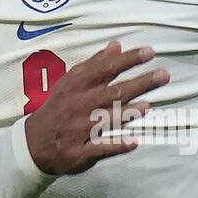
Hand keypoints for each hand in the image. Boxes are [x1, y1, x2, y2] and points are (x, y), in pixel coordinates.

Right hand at [25, 39, 169, 174]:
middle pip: (113, 92)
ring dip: (127, 112)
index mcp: (77, 86)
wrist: (34, 143)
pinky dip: (116, 145)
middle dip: (139, 83)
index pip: (105, 69)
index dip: (128, 60)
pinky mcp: (80, 152)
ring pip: (107, 119)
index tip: (149, 52)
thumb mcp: (71, 82)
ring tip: (147, 106)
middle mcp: (79, 105)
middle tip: (163, 75)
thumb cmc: (60, 108)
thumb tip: (117, 45)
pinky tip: (134, 142)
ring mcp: (80, 130)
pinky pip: (101, 148)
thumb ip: (95, 64)